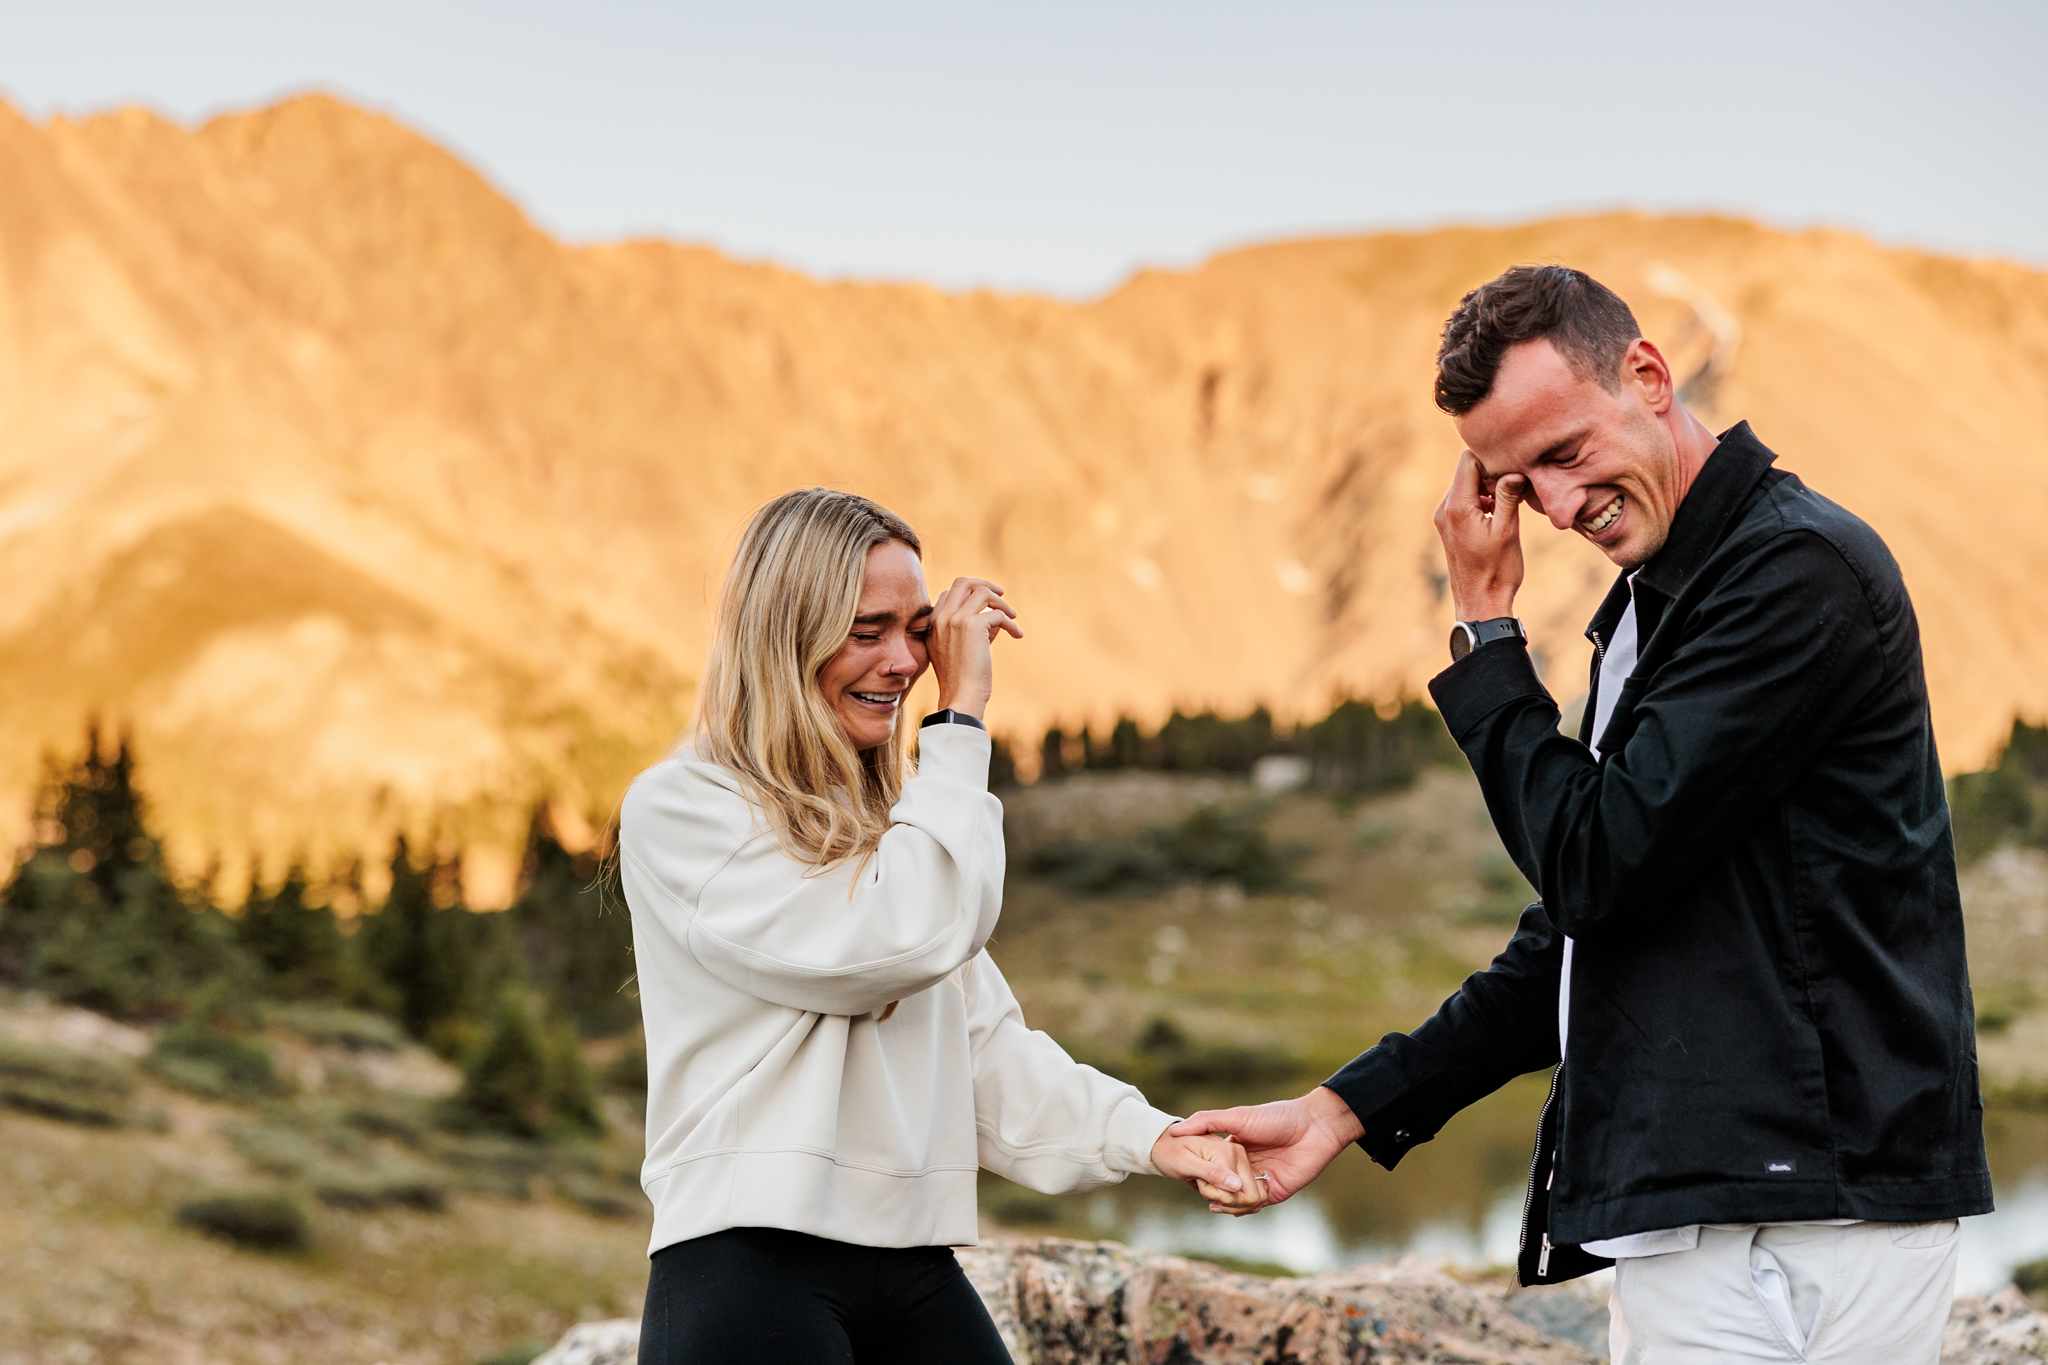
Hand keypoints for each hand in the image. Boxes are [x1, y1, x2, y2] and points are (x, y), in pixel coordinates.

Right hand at [928, 577, 1020, 719]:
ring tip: (1012, 617)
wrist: (960, 697)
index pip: (948, 593)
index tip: (986, 607)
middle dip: (985, 584)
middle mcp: (941, 618)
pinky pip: (997, 614)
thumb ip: (972, 630)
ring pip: (982, 592)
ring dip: (1002, 603)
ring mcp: (955, 619)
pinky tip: (1017, 634)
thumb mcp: (960, 650)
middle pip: (963, 582)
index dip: (969, 595)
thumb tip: (995, 616)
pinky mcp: (972, 626)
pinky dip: (1011, 623)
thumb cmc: (961, 680)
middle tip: (1001, 594)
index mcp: (933, 624)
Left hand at [1149, 1129, 1261, 1211]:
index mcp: (1229, 1152)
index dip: (1220, 1198)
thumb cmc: (1170, 1152)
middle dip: (1227, 1202)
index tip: (1201, 1186)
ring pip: (1248, 1198)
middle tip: (1204, 1189)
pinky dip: (1229, 1200)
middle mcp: (1239, 1155)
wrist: (1164, 1144)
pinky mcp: (1237, 1168)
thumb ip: (1212, 1173)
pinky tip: (1213, 1195)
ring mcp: (1240, 1161)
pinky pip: (1243, 1194)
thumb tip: (1237, 1186)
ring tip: (1206, 1189)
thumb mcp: (1186, 1164)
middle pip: (1250, 1197)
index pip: (1241, 1192)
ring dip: (1227, 1202)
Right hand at [1167, 1086, 1362, 1215]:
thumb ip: (1206, 1122)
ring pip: (1237, 1198)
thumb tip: (1174, 1130)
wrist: (1313, 1127)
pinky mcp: (1275, 1192)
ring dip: (1225, 1202)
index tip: (1186, 1176)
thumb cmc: (1276, 1117)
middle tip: (1198, 1191)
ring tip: (1212, 1202)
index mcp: (1236, 1148)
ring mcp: (1260, 1180)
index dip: (1200, 1172)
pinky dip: (1243, 1209)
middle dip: (1211, 1190)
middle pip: (1223, 1184)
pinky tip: (1231, 1208)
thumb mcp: (1236, 1117)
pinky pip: (1255, 1205)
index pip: (1213, 1165)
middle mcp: (1246, 1165)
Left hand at [1433, 449, 1525, 622]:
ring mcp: (1445, 519)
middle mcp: (1444, 510)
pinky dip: (1482, 501)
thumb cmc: (1497, 571)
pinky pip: (1465, 502)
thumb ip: (1508, 497)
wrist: (1481, 605)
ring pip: (1467, 486)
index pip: (1468, 461)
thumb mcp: (1507, 531)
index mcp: (1456, 507)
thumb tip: (1513, 470)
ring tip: (1509, 503)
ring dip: (1489, 488)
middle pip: (1467, 472)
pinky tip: (1499, 514)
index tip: (1512, 472)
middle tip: (1514, 488)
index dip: (1492, 460)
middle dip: (1491, 474)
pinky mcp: (1450, 528)